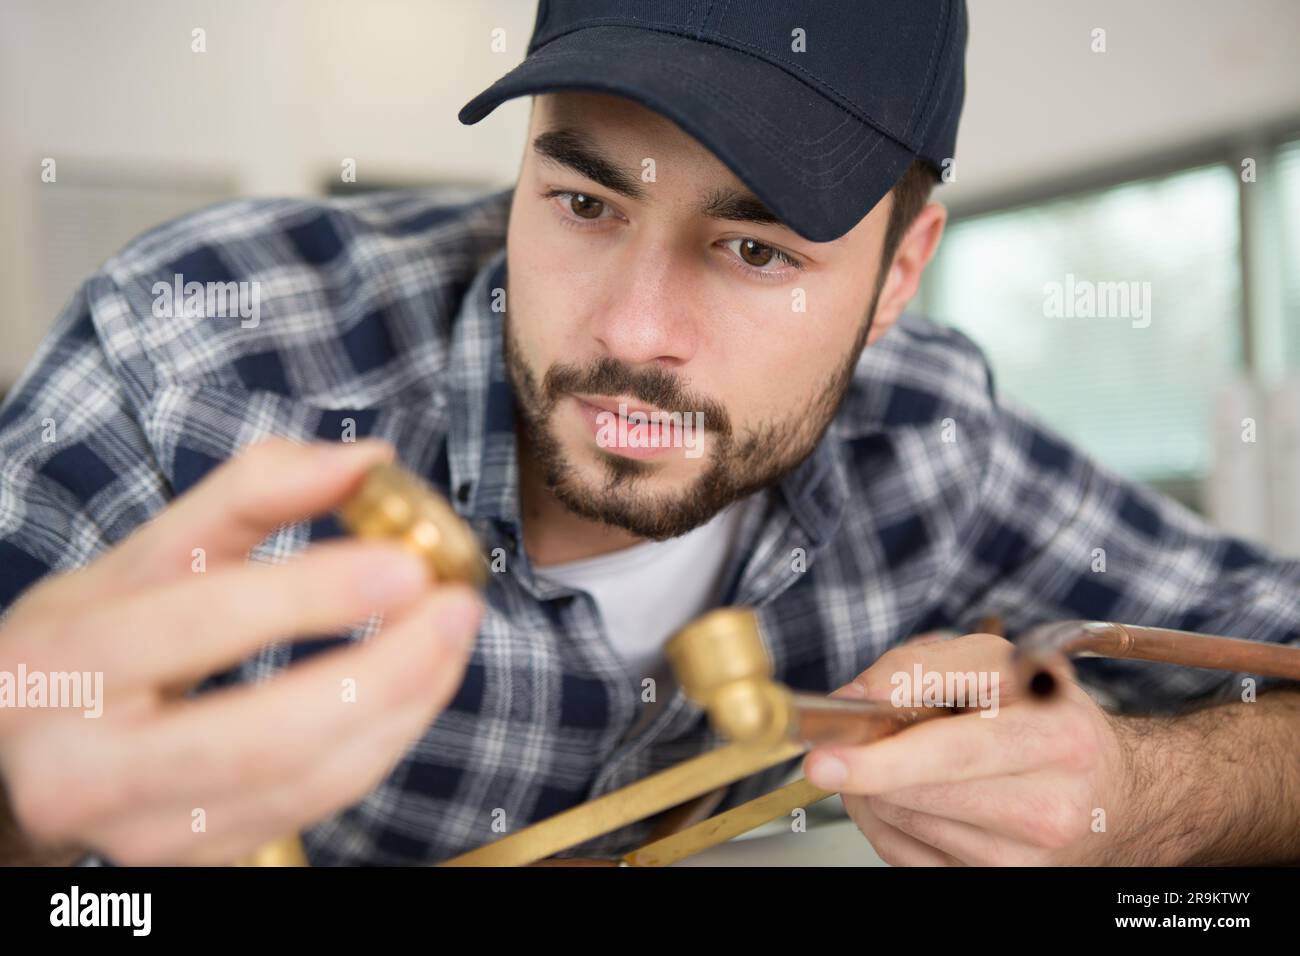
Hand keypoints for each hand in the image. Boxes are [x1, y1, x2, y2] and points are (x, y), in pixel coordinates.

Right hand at [0, 438, 482, 864]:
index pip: (198, 624)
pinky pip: (313, 810)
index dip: (309, 595)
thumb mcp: (146, 554)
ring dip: (403, 709)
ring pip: (304, 784)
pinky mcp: (193, 862)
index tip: (407, 566)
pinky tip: (418, 690)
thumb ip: (255, 494)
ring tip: (452, 640)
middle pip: (263, 734)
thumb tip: (369, 460)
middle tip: (457, 611)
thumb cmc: (94, 640)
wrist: (16, 754)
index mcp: (67, 662)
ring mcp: (143, 832)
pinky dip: (381, 745)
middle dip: (384, 672)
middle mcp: (90, 765)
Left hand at [802, 631, 1136, 864]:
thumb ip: (924, 665)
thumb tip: (856, 697)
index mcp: (1058, 736)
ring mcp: (1024, 858)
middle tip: (841, 745)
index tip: (826, 753)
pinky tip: (913, 795)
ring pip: (900, 820)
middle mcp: (1050, 805)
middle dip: (868, 763)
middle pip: (915, 792)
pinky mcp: (996, 885)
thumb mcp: (1002, 664)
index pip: (954, 750)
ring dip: (877, 786)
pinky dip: (888, 818)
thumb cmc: (1046, 721)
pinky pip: (903, 853)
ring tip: (903, 760)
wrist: (1111, 794)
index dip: (881, 754)